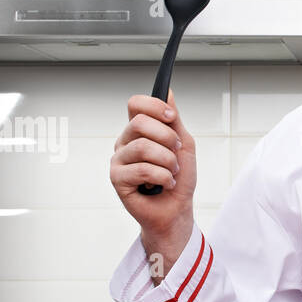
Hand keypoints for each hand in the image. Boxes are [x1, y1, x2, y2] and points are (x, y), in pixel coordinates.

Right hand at [110, 87, 196, 236]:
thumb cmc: (178, 178)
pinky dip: (163, 177)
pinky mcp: (117, 179)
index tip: (171, 117)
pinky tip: (165, 184)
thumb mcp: (183, 145)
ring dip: (167, 161)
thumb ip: (174, 121)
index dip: (154, 106)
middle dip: (166, 138)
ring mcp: (119, 160)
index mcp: (139, 131)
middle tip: (177, 152)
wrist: (177, 210)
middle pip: (139, 123)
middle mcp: (125, 142)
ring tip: (172, 172)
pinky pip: (142, 170)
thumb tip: (168, 92)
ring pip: (143, 147)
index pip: (136, 105)